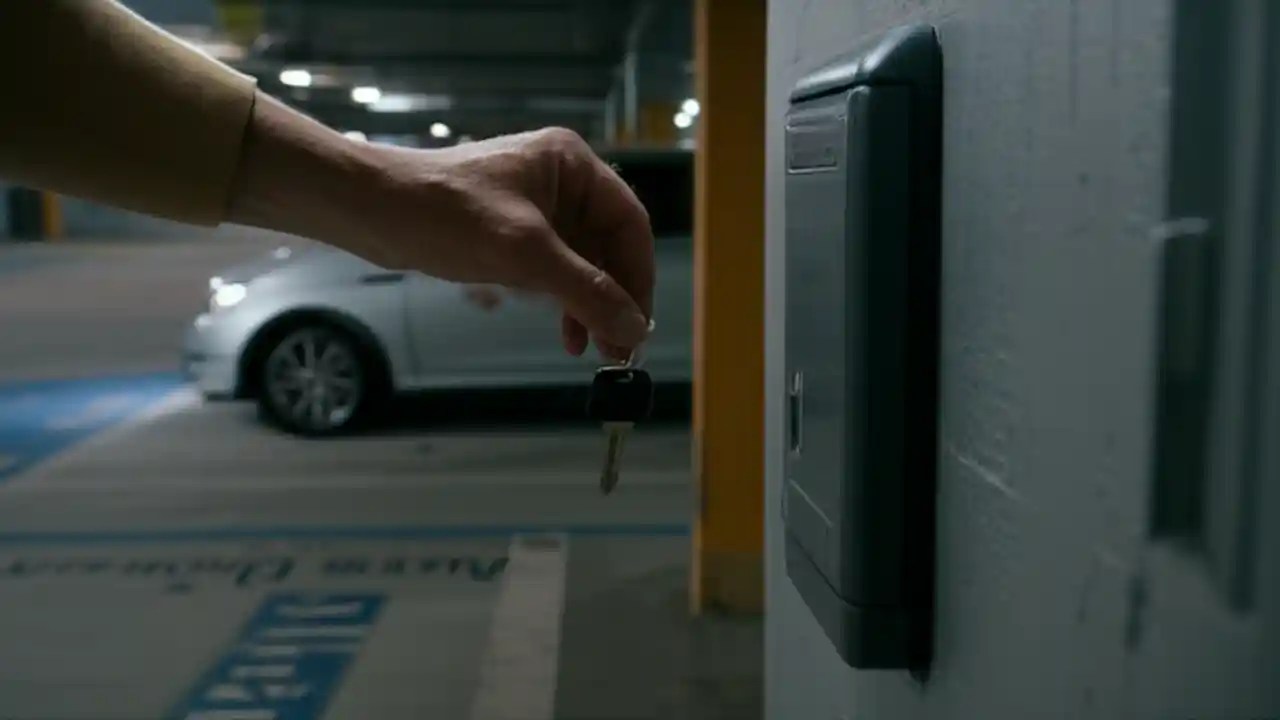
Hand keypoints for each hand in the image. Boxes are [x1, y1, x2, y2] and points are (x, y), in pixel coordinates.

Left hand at [228, 95, 653, 360]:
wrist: (371, 209)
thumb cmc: (446, 216)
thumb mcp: (525, 256)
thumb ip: (586, 291)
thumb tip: (634, 328)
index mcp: (572, 164)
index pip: (629, 223)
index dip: (638, 276)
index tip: (637, 324)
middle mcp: (560, 178)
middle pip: (608, 244)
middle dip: (613, 297)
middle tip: (618, 349)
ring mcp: (535, 203)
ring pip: (582, 260)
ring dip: (589, 304)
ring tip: (592, 349)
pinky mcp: (510, 228)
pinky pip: (553, 266)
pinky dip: (562, 299)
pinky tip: (564, 331)